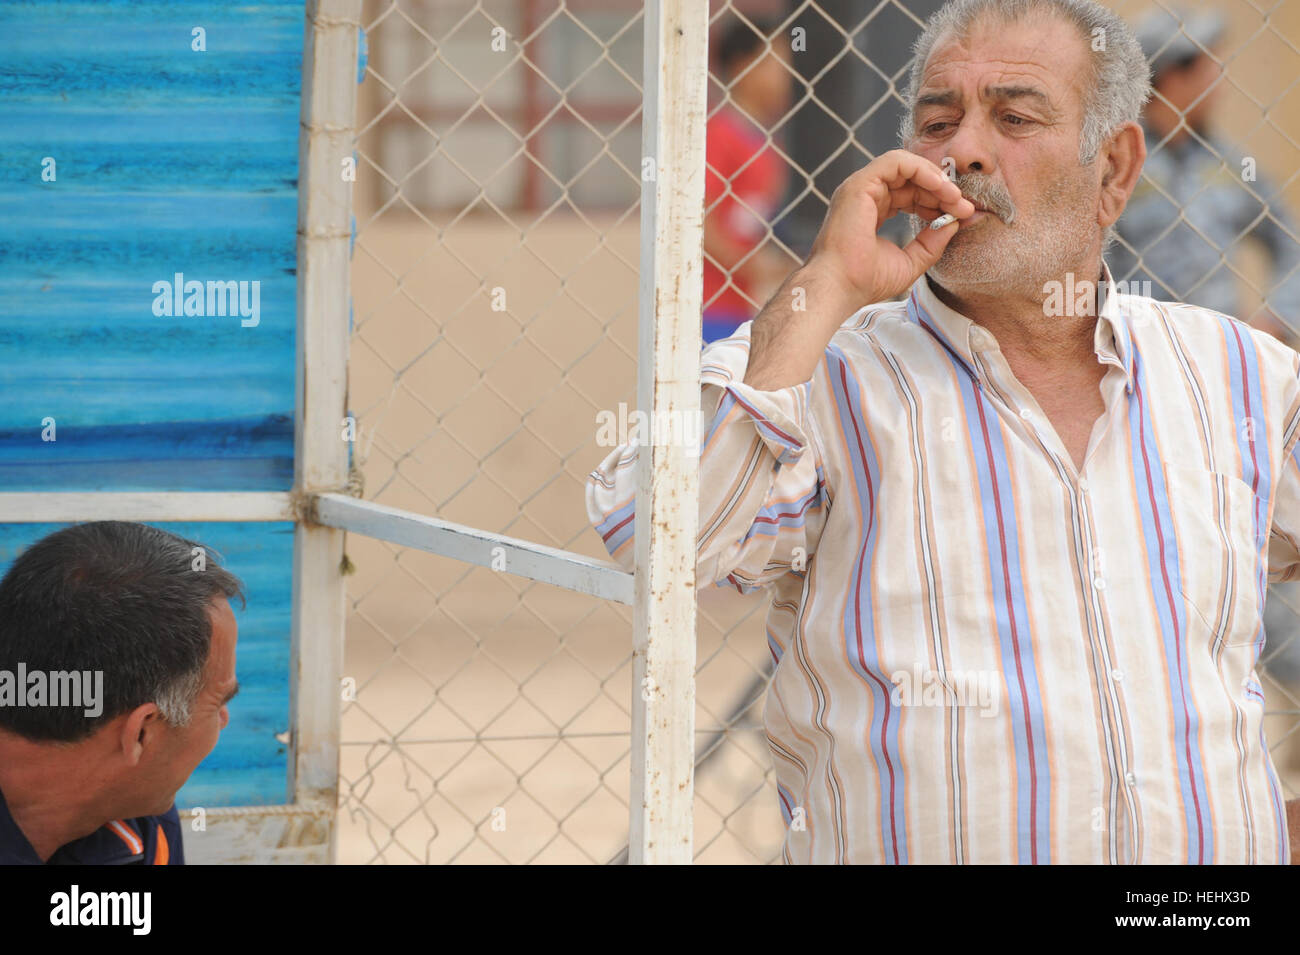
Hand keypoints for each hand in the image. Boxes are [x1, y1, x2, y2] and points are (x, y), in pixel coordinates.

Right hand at [740, 151, 972, 390]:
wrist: (840, 288)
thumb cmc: (864, 281)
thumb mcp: (909, 262)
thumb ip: (931, 243)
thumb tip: (955, 223)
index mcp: (872, 211)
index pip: (911, 195)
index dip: (938, 201)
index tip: (962, 214)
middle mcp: (865, 196)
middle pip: (912, 180)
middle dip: (942, 190)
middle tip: (965, 206)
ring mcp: (860, 187)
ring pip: (906, 166)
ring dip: (935, 178)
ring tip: (955, 197)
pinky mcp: (860, 184)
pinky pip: (896, 162)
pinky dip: (922, 169)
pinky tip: (940, 186)